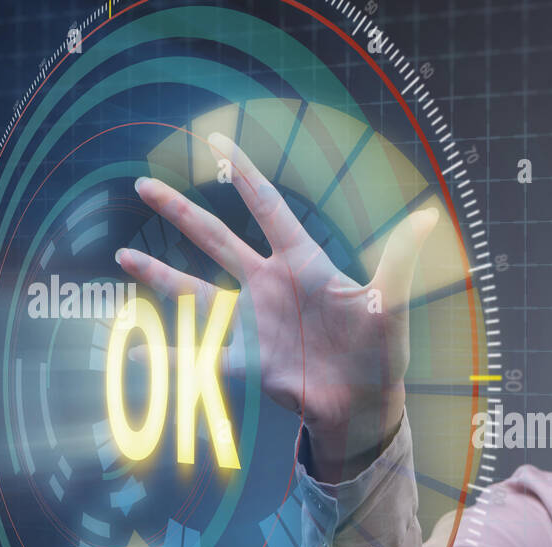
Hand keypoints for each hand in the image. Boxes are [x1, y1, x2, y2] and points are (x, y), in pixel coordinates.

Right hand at [115, 131, 439, 475]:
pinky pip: (198, 354)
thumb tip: (429, 216)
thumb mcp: (389, 303)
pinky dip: (165, 354)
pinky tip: (134, 351)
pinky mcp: (243, 358)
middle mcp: (268, 285)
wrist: (364, 403)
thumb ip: (398, 258)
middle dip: (181, 212)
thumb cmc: (379, 350)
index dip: (244, 175)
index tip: (215, 140)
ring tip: (122, 255)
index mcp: (302, 264)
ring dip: (158, 275)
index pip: (268, 208)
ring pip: (194, 290)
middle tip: (144, 185)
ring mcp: (251, 321)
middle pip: (216, 239)